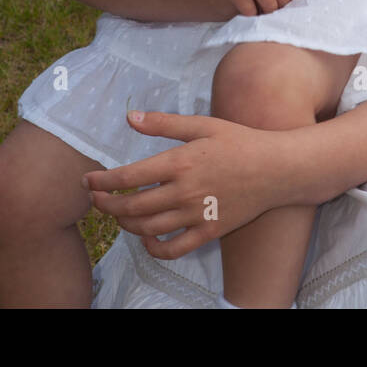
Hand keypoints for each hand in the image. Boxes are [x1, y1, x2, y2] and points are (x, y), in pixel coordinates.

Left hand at [85, 111, 295, 258]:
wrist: (278, 168)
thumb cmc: (240, 142)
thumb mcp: (203, 125)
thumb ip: (164, 123)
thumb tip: (129, 117)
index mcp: (181, 162)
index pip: (129, 178)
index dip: (102, 182)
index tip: (88, 181)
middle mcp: (185, 191)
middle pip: (132, 207)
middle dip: (106, 205)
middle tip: (96, 200)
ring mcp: (197, 215)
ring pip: (148, 229)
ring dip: (125, 225)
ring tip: (118, 216)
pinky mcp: (209, 231)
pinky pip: (174, 249)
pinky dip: (154, 249)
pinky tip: (146, 240)